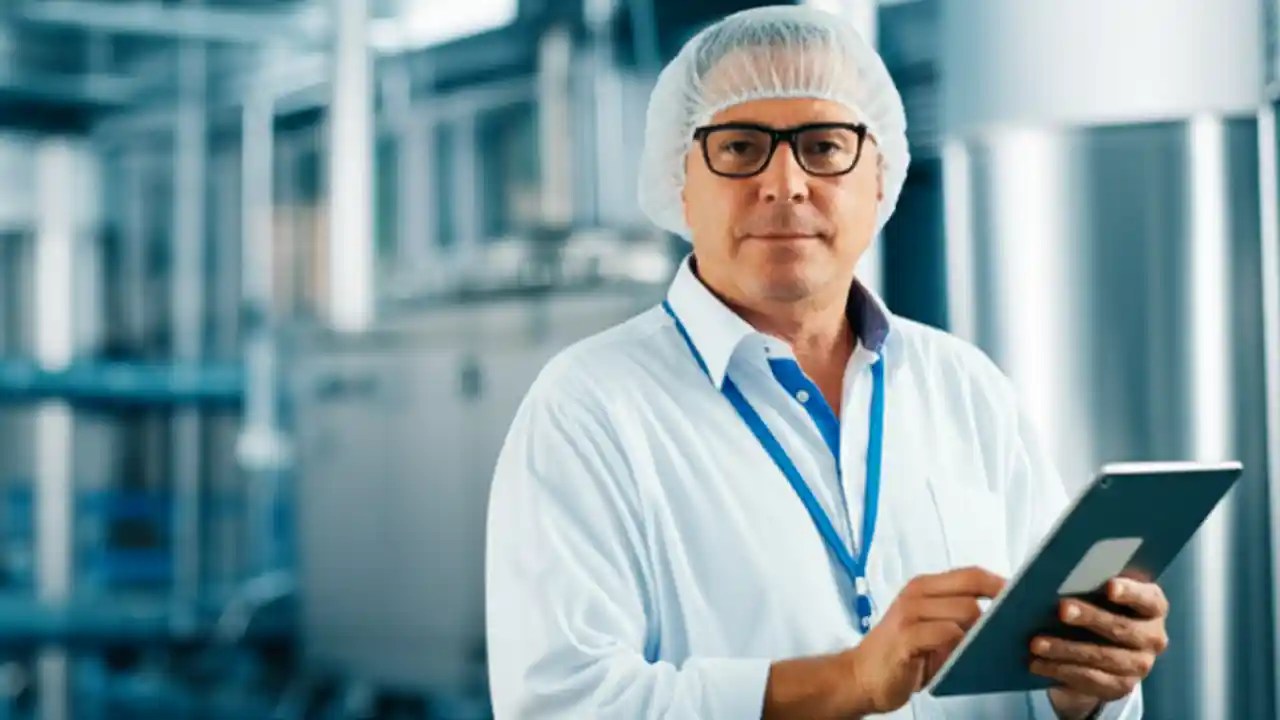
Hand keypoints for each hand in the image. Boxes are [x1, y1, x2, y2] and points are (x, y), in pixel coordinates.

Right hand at [846, 566, 1004, 715]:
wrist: (860, 677)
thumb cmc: (902, 655)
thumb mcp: (931, 627)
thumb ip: (958, 616)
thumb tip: (1004, 615)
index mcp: (923, 587)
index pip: (971, 574)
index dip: (1000, 584)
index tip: (1024, 599)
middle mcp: (916, 594)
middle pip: (972, 588)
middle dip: (997, 610)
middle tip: (1010, 630)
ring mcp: (909, 614)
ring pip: (965, 611)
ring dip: (981, 631)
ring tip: (988, 648)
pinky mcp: (906, 638)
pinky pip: (947, 633)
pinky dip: (962, 645)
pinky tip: (964, 658)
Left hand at [1030, 578, 1169, 719]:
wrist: (1098, 647)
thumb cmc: (1094, 604)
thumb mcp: (1095, 589)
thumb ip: (1088, 577)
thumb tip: (1056, 566)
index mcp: (1152, 606)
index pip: (1148, 597)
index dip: (1130, 592)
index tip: (1108, 585)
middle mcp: (1153, 637)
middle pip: (1122, 629)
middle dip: (1090, 618)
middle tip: (1061, 609)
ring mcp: (1139, 665)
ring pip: (1102, 657)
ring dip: (1067, 649)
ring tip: (1036, 642)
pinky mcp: (1119, 687)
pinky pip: (1089, 680)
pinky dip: (1060, 670)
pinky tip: (1037, 663)